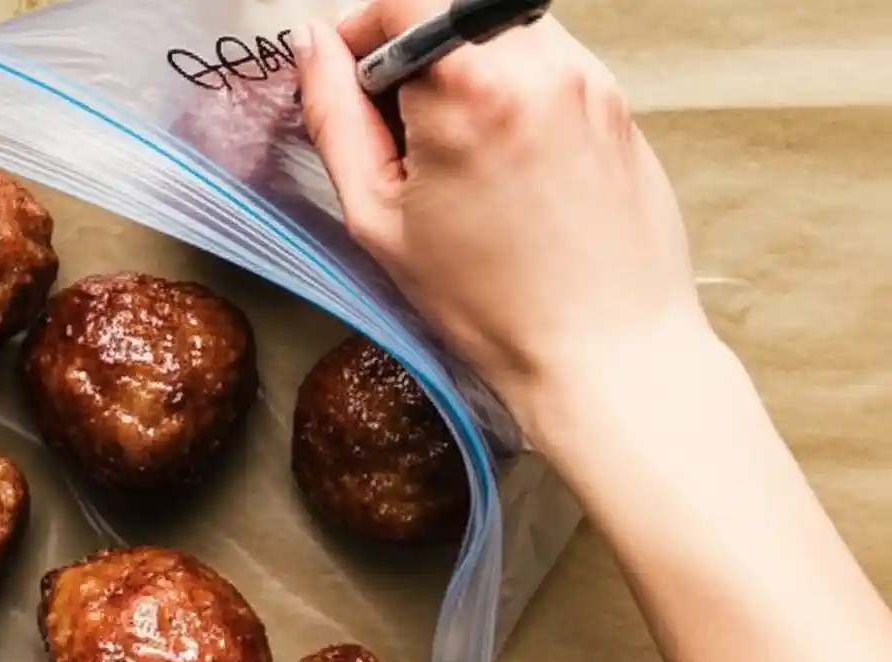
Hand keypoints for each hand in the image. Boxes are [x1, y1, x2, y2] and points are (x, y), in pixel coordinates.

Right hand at [297, 8, 891, 661]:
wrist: (608, 356)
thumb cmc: (492, 306)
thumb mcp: (380, 220)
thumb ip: (335, 120)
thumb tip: (313, 51)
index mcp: (470, 87)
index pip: (399, 3)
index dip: (357, 33)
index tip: (343, 74)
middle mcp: (540, 63)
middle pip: (449, 14)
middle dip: (409, 55)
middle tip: (395, 130)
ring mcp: (590, 80)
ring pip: (499, 35)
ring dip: (462, 71)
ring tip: (455, 154)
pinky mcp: (619, 104)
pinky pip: (545, 66)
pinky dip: (509, 93)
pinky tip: (503, 167)